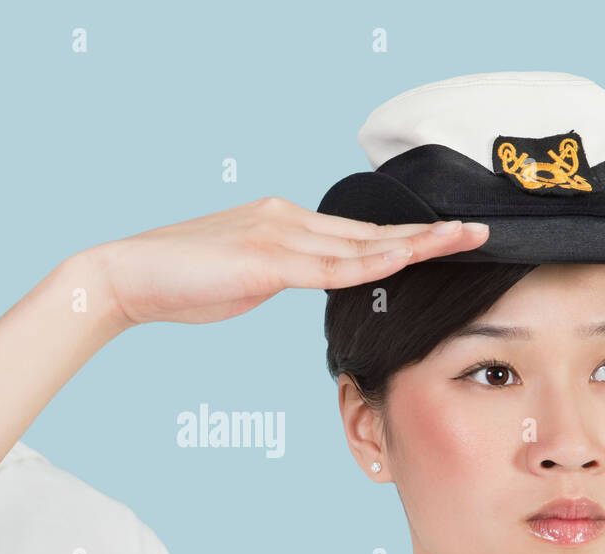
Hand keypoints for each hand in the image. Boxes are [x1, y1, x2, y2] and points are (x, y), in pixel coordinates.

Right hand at [89, 196, 487, 329]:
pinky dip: (373, 264)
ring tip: (463, 239)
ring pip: (360, 244)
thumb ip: (277, 276)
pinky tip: (407, 261)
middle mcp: (286, 219)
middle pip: (369, 232)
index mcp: (281, 222)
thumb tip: (301, 283)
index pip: (354, 234)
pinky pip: (330, 266)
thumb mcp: (241, 279)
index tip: (442, 240)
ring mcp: (276, 236)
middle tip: (477, 231)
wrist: (127, 275)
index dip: (402, 239)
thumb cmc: (178, 283)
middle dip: (427, 234)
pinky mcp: (264, 260)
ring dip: (416, 244)